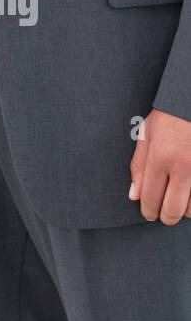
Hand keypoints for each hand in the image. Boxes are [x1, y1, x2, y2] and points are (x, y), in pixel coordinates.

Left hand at [129, 107, 190, 222]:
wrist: (190, 103)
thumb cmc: (169, 117)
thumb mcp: (146, 135)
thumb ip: (138, 166)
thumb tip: (134, 195)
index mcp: (160, 156)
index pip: (151, 197)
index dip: (148, 211)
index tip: (149, 213)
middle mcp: (183, 165)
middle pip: (173, 210)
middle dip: (166, 217)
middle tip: (164, 215)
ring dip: (185, 210)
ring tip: (179, 200)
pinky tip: (190, 195)